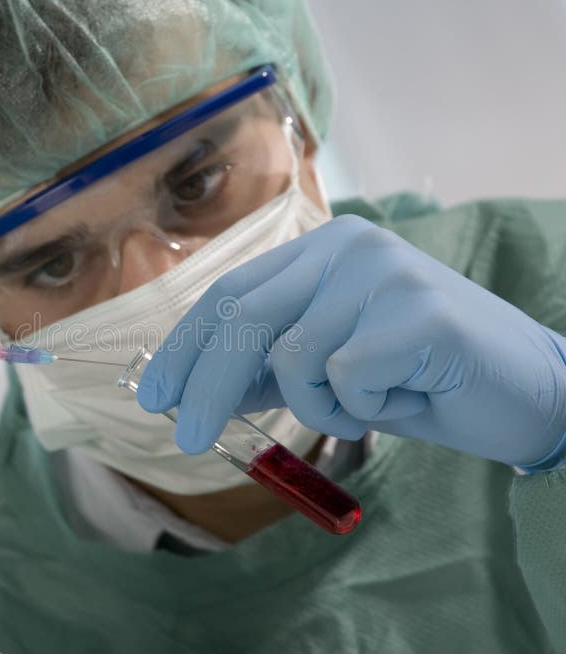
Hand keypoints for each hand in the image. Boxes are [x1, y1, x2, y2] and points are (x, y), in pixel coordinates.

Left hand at [137, 215, 565, 471]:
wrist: (527, 392)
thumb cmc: (419, 380)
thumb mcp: (328, 372)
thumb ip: (267, 367)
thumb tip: (195, 387)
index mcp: (322, 249)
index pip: (230, 294)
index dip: (185, 346)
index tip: (155, 394)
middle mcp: (349, 245)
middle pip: (242, 316)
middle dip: (204, 385)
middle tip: (185, 439)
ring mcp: (385, 274)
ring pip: (292, 357)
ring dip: (319, 404)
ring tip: (368, 405)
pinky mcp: (418, 314)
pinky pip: (344, 380)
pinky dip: (363, 409)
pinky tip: (405, 398)